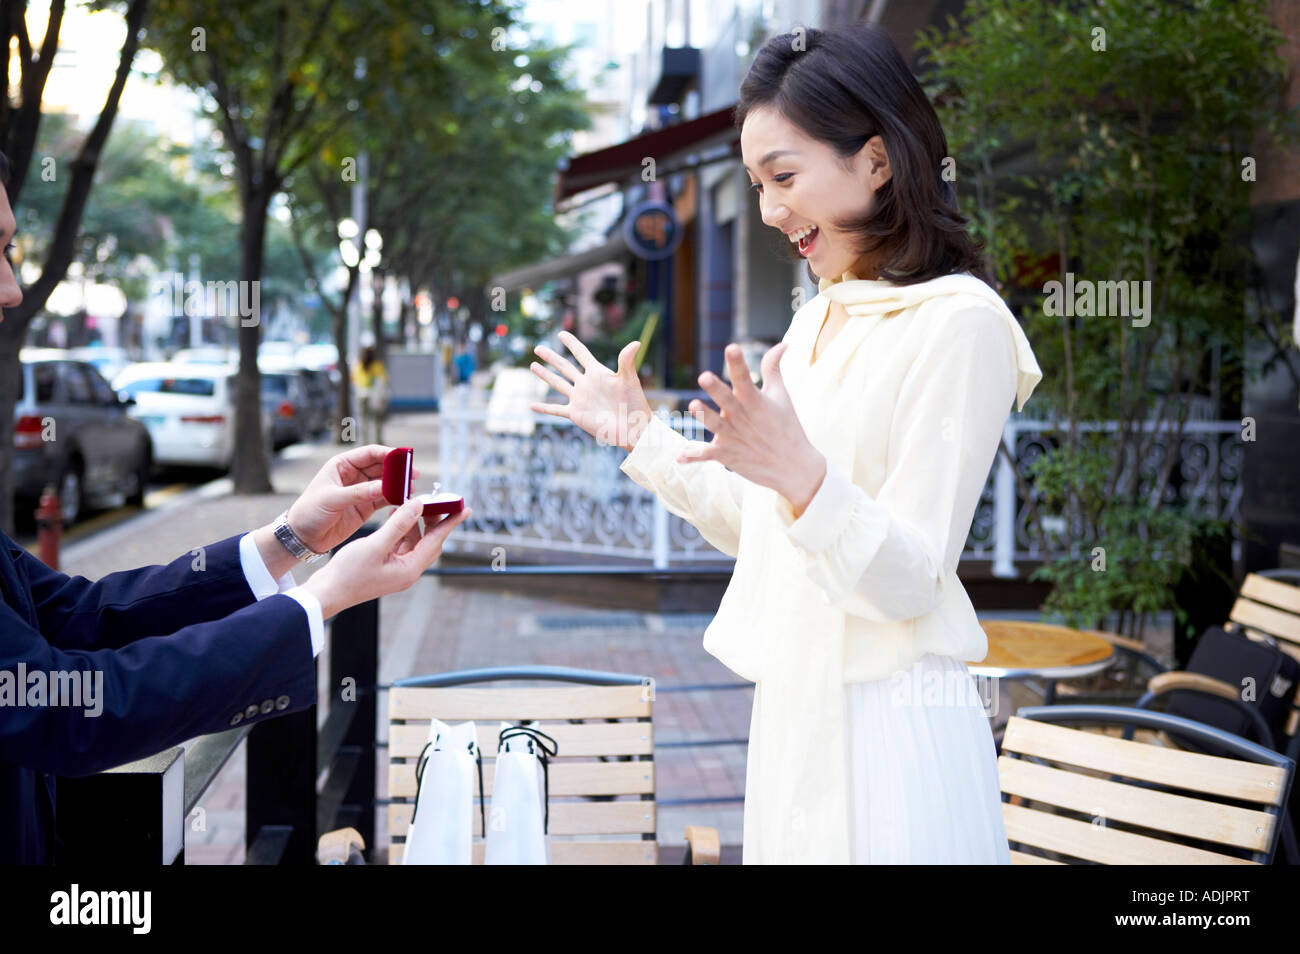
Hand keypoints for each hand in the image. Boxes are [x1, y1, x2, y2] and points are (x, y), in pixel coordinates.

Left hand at [285, 444, 419, 553]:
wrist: (303, 537)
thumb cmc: (309, 512)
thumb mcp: (331, 499)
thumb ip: (358, 493)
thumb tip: (382, 487)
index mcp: (342, 465)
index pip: (370, 454)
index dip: (388, 454)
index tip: (404, 458)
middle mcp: (354, 475)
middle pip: (382, 467)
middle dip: (398, 470)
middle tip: (413, 474)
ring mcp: (361, 491)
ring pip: (385, 483)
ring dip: (398, 485)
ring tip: (412, 488)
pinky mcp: (365, 507)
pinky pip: (384, 499)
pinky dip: (395, 499)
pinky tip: (404, 500)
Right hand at [299, 498, 470, 618]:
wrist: (327, 593)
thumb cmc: (348, 573)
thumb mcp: (375, 545)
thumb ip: (399, 525)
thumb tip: (418, 506)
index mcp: (410, 569)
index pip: (436, 541)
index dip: (451, 523)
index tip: (466, 509)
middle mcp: (407, 571)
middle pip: (429, 542)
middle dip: (434, 520)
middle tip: (438, 500)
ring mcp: (397, 569)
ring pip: (415, 542)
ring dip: (416, 523)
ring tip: (414, 503)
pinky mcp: (386, 566)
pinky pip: (401, 545)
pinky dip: (402, 529)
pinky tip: (396, 515)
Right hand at [529, 330, 653, 451]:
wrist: (632, 428)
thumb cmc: (634, 403)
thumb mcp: (629, 380)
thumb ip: (627, 361)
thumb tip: (636, 343)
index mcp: (598, 373)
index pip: (581, 354)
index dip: (571, 343)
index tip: (561, 334)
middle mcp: (586, 384)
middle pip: (565, 367)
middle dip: (551, 357)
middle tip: (538, 348)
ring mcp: (580, 399)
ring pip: (558, 384)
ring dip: (545, 375)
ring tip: (532, 365)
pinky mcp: (576, 414)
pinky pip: (556, 410)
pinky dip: (544, 408)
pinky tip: (532, 405)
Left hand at [681, 342, 826, 515]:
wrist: (793, 467)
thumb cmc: (786, 427)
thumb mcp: (780, 395)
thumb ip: (773, 368)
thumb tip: (783, 343)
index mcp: (754, 400)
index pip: (744, 378)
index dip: (737, 363)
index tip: (732, 347)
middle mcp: (742, 417)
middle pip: (726, 399)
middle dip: (716, 388)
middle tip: (704, 376)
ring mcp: (734, 436)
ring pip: (715, 424)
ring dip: (704, 416)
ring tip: (693, 405)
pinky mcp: (727, 454)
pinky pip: (707, 455)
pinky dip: (693, 457)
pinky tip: (679, 457)